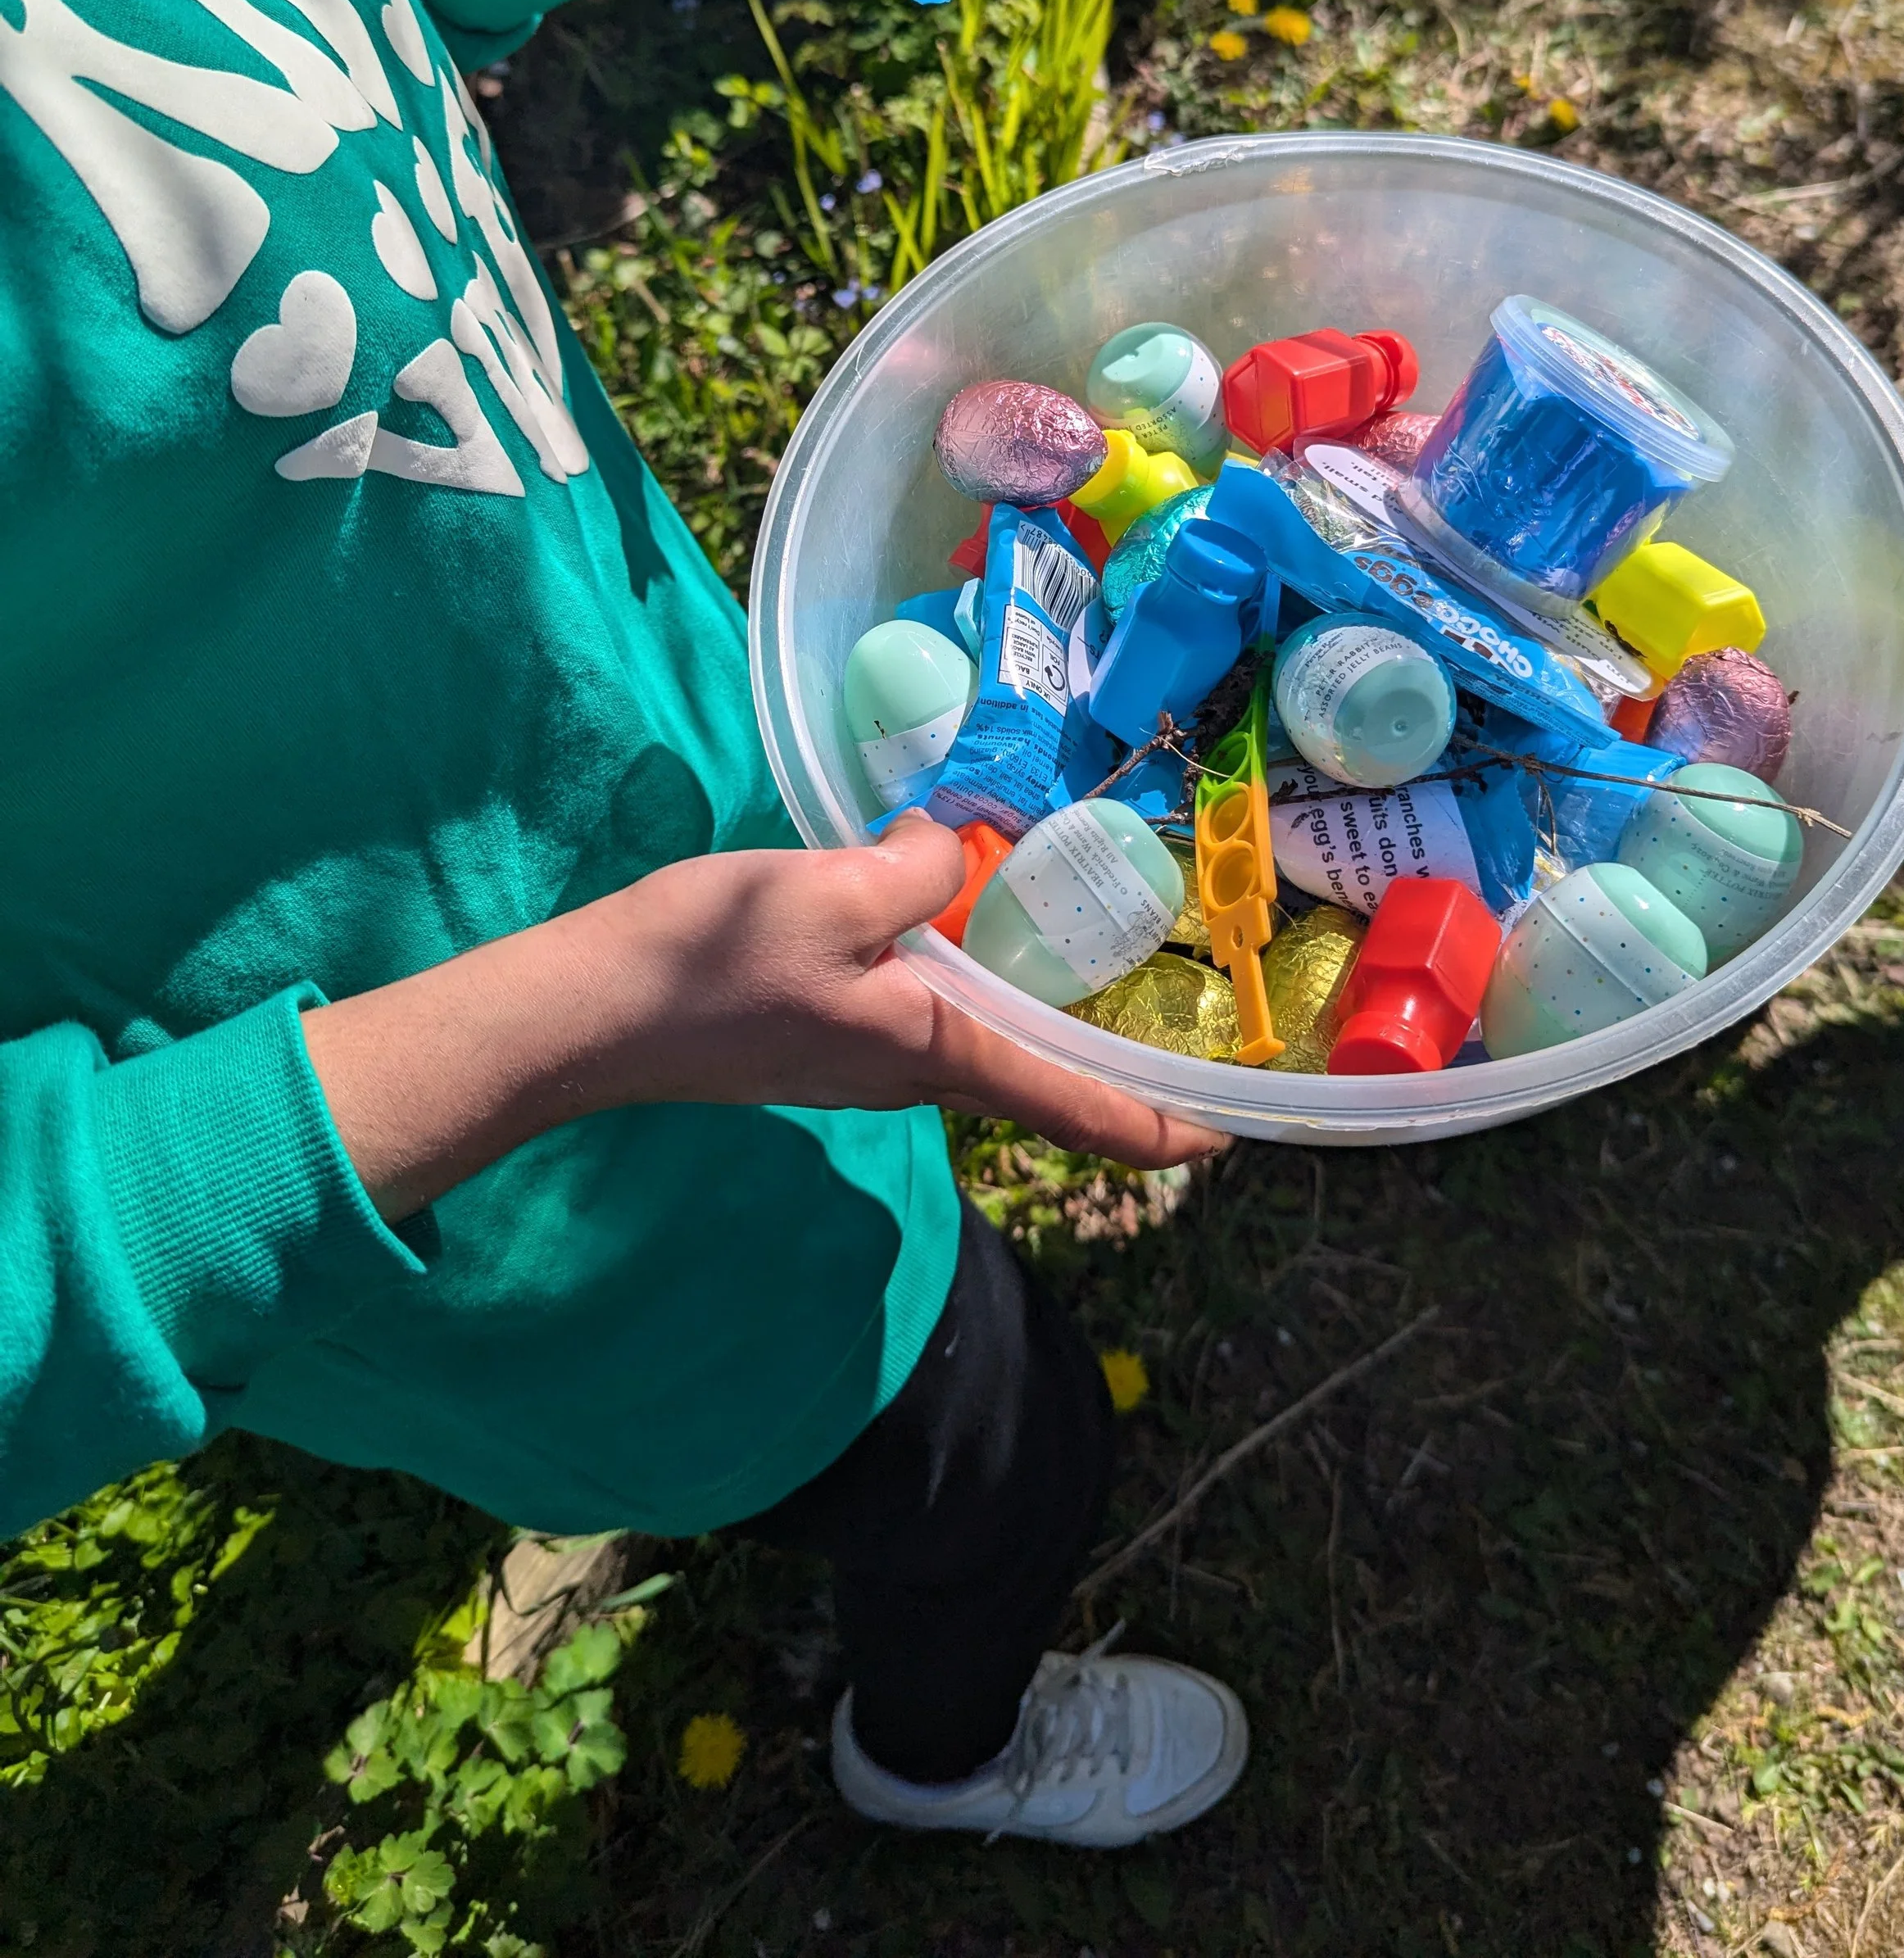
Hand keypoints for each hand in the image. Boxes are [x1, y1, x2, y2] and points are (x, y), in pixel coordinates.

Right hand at [304, 815, 1225, 1221]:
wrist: (589, 1014)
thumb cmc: (710, 962)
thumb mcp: (828, 889)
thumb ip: (918, 868)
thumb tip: (966, 851)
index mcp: (933, 1048)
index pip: (1071, 1104)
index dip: (1156, 1126)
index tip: (1228, 1138)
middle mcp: (913, 1072)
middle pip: (1036, 1079)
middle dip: (1113, 1067)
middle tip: (1182, 1023)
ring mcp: (866, 1059)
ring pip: (982, 1044)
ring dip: (1043, 1021)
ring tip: (1094, 963)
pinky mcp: (825, 1033)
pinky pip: (928, 1015)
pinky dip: (974, 986)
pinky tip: (969, 930)